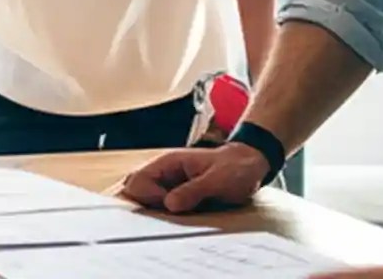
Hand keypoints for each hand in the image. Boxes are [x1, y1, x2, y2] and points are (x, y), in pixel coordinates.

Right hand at [120, 143, 267, 212]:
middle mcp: (162, 172)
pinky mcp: (173, 195)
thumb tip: (169, 205)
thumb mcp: (219, 180)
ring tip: (175, 219)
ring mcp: (166, 184)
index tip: (171, 208)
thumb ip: (194, 190)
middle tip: (169, 216)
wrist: (250, 165)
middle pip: (132, 189)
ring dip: (153, 212)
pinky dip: (162, 215)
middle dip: (144, 206)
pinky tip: (179, 220)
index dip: (150, 198)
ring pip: (142, 199)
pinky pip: (157, 206)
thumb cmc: (235, 168)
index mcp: (168, 162)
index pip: (138, 181)